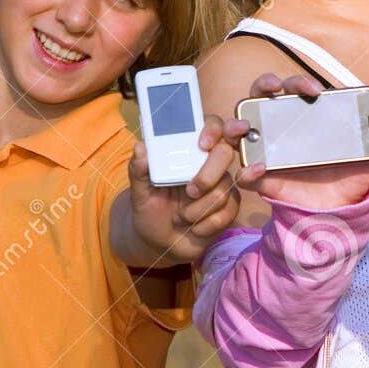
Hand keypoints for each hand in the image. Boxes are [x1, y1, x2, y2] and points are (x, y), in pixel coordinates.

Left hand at [127, 114, 244, 262]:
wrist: (160, 241)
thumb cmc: (151, 209)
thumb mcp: (139, 192)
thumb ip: (138, 170)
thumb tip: (140, 148)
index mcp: (189, 152)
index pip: (211, 126)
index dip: (214, 129)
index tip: (203, 143)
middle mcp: (210, 164)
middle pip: (225, 153)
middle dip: (207, 176)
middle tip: (189, 191)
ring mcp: (223, 185)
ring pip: (223, 189)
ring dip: (196, 209)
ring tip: (181, 217)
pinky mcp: (230, 208)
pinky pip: (226, 213)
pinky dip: (204, 225)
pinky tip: (194, 227)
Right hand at [238, 72, 368, 210]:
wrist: (340, 210)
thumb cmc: (349, 174)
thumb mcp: (368, 156)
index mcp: (304, 115)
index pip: (293, 87)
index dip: (298, 80)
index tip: (315, 88)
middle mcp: (280, 127)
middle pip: (261, 95)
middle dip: (264, 84)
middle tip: (276, 88)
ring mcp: (266, 151)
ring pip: (238, 128)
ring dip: (236, 122)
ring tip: (246, 125)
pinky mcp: (261, 178)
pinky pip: (244, 172)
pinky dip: (247, 169)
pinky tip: (259, 167)